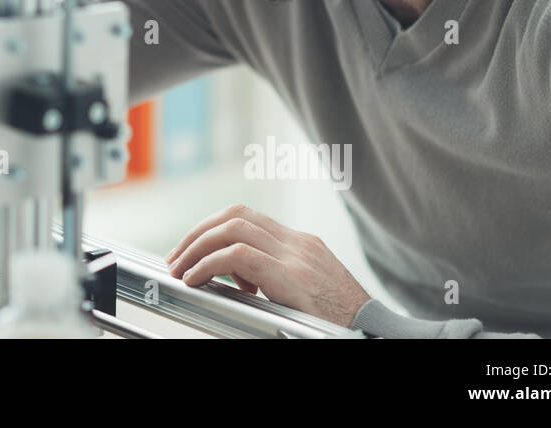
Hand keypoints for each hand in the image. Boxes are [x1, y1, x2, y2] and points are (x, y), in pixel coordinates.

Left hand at [165, 203, 370, 327]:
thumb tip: (235, 280)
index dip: (211, 228)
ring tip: (179, 268)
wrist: (374, 334)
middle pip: (235, 215)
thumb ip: (274, 278)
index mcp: (301, 244)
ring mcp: (297, 257)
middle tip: (176, 257)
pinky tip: (196, 279)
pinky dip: (209, 264)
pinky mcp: (294, 279)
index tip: (191, 249)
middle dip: (197, 233)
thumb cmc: (339, 323)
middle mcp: (298, 244)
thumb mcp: (305, 291)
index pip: (246, 217)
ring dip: (197, 246)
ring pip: (234, 228)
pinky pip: (240, 256)